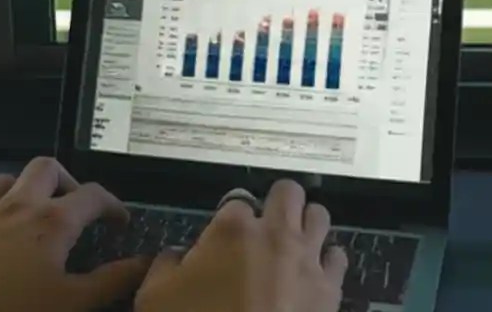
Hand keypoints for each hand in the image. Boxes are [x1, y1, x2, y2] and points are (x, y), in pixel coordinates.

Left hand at [0, 157, 148, 311]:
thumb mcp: (69, 303)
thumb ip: (111, 281)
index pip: (94, 195)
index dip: (113, 205)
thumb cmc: (10, 308)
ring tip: (30, 212)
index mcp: (53, 220)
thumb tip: (145, 263)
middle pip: (47, 168)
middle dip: (66, 181)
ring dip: (23, 190)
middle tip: (72, 206)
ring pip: (5, 179)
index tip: (120, 223)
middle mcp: (18, 203)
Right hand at [135, 180, 346, 311]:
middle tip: (264, 228)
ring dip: (305, 224)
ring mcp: (308, 259)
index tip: (222, 242)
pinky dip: (327, 259)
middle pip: (287, 193)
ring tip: (292, 243)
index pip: (235, 202)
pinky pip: (338, 256)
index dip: (228, 222)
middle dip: (276, 204)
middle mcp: (275, 233)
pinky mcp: (331, 287)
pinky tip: (313, 272)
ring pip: (318, 215)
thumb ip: (165, 266)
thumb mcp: (153, 298)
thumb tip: (177, 257)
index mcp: (232, 229)